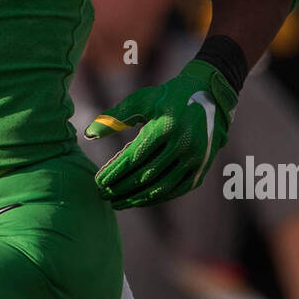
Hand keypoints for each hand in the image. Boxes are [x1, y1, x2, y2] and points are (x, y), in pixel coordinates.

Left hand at [85, 60, 237, 207]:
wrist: (210, 95)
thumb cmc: (168, 96)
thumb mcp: (141, 100)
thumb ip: (114, 117)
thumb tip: (88, 134)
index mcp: (166, 127)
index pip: (134, 157)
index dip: (114, 172)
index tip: (98, 182)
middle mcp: (183, 145)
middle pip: (146, 175)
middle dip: (121, 188)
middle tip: (102, 195)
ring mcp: (194, 159)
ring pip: (162, 187)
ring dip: (137, 198)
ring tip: (117, 203)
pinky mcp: (201, 168)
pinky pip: (177, 189)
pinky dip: (157, 197)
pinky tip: (140, 200)